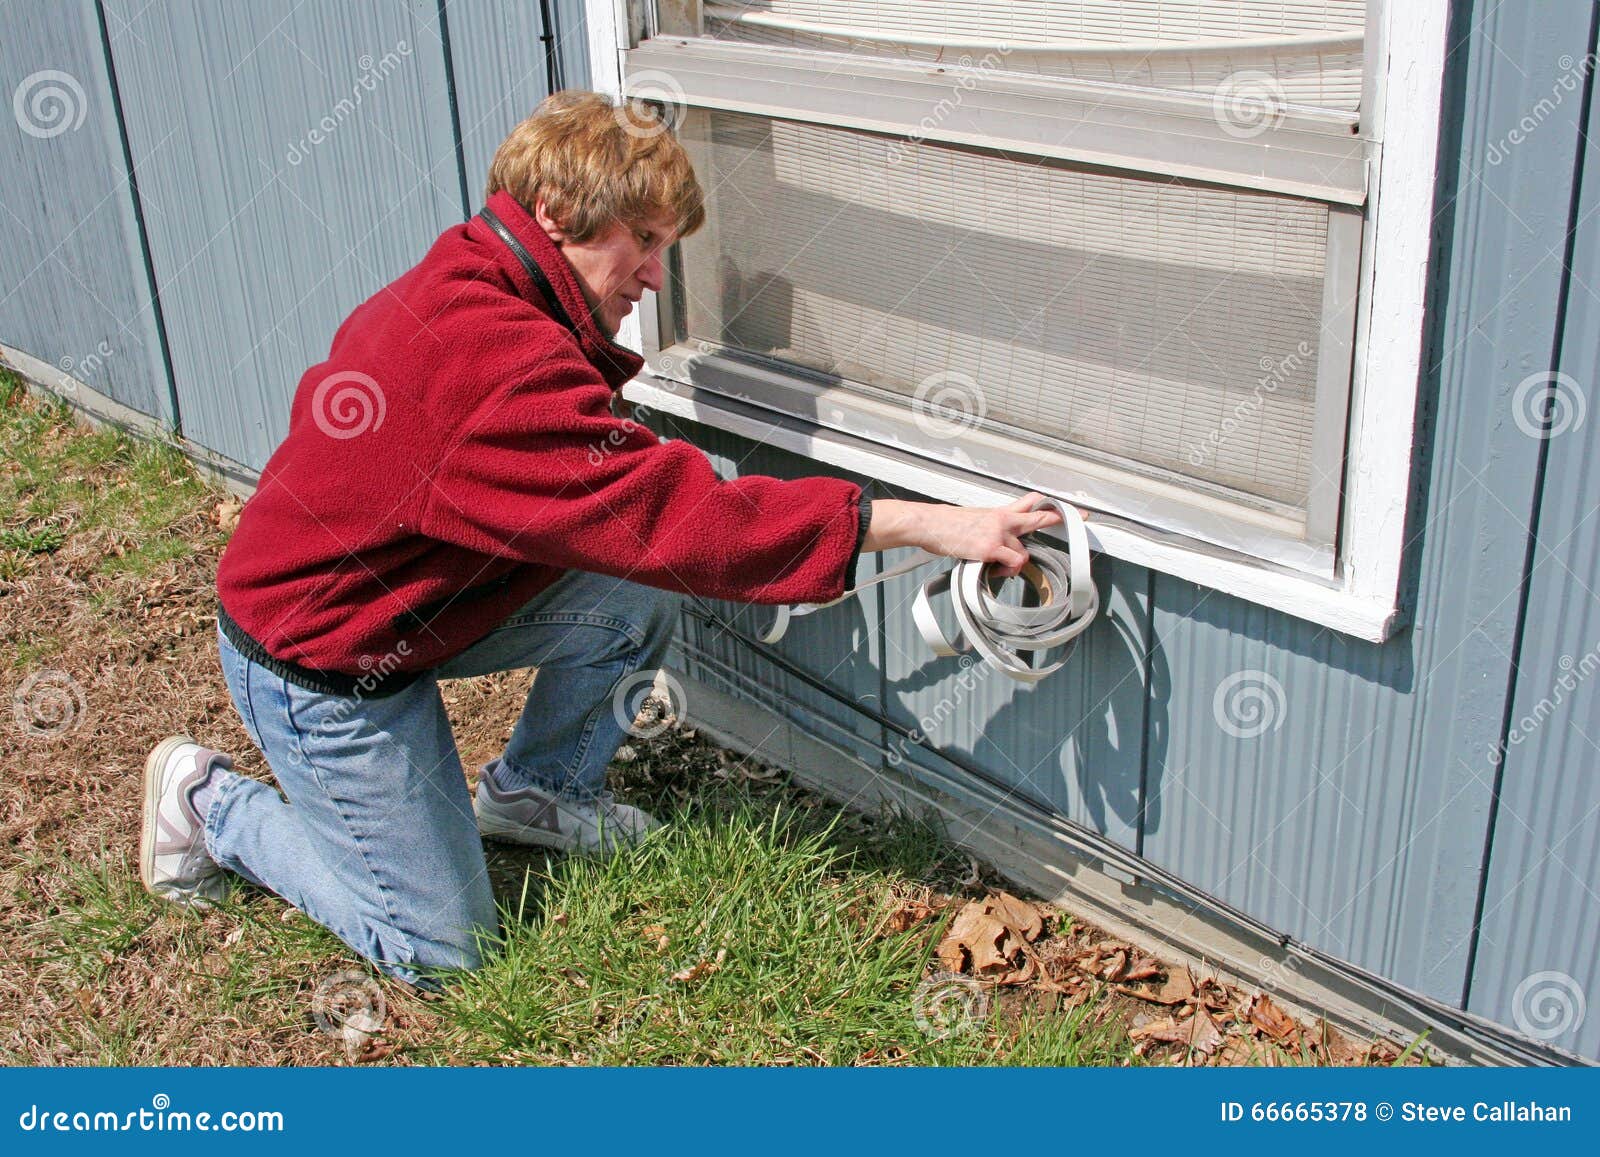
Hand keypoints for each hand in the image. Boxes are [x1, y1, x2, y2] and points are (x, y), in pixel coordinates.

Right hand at [864, 492, 1086, 577]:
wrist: (931, 524)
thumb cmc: (949, 525)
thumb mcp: (977, 518)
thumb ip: (995, 523)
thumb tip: (1004, 529)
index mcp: (1000, 512)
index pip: (1032, 503)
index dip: (1052, 504)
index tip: (1073, 508)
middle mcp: (1004, 520)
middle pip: (1040, 517)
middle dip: (1062, 518)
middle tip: (1085, 517)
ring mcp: (998, 533)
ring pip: (1023, 553)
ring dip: (1013, 564)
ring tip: (995, 566)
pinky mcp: (991, 548)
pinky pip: (1011, 563)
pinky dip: (1005, 571)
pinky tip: (992, 570)